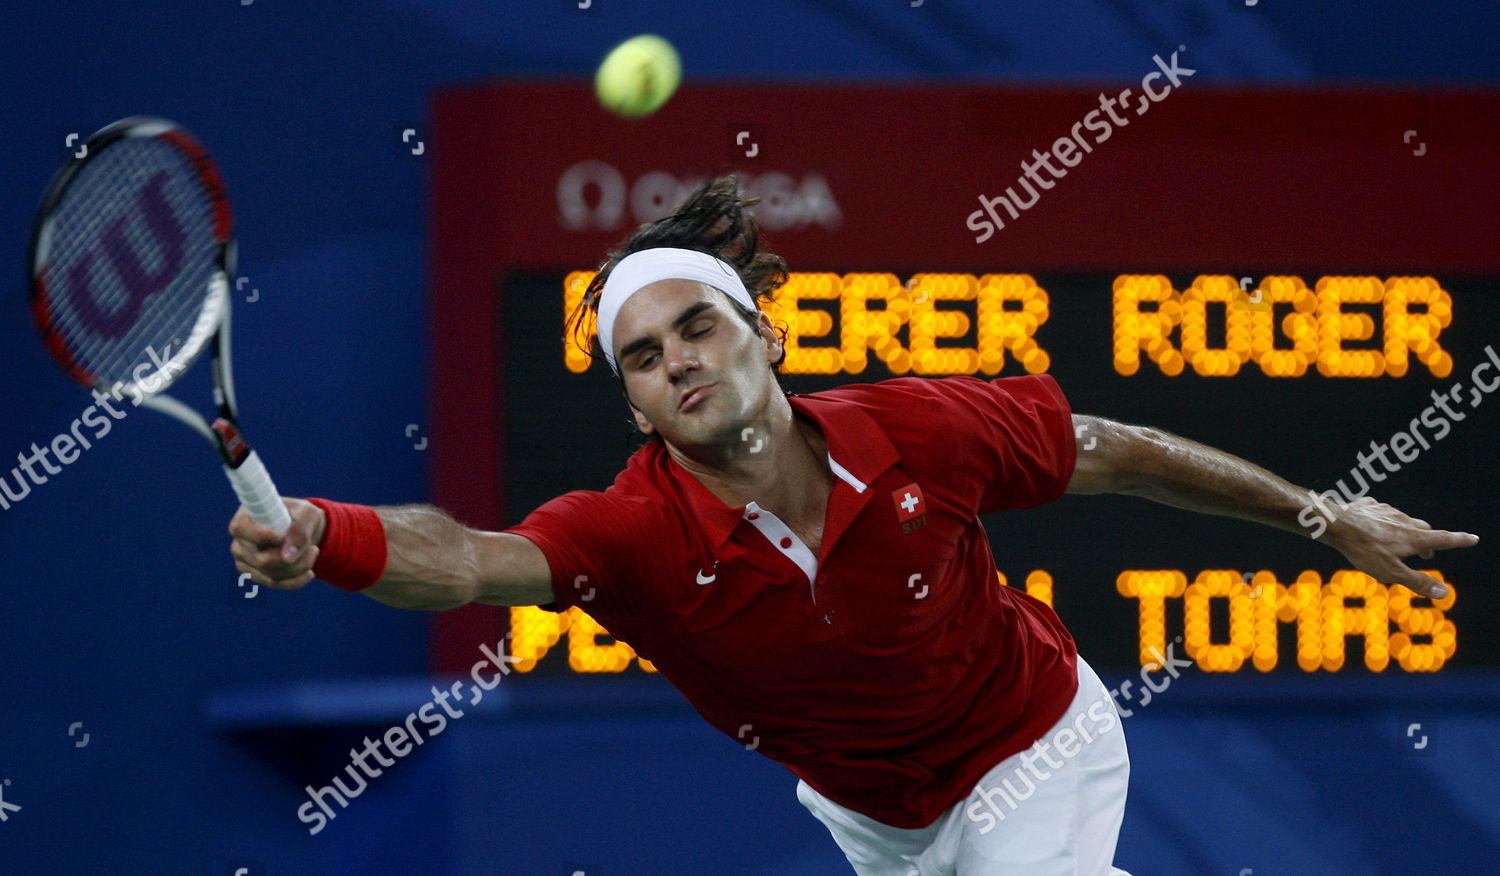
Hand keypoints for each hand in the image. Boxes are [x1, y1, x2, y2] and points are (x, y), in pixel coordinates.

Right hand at [230, 498, 326, 590]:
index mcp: (244, 517)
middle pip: (262, 559)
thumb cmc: (301, 515)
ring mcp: (244, 560)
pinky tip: (309, 573)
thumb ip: (299, 530)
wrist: (302, 528)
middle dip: (294, 558)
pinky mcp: (253, 574)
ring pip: (271, 574)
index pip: (241, 529)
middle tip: (314, 549)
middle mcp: (239, 541)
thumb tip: (287, 557)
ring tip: (313, 553)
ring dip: (299, 568)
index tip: (284, 537)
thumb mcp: (307, 514)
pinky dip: (296, 580)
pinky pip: (274, 583)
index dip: (262, 536)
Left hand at [1326, 496, 1477, 597]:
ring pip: (1403, 520)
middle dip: (1428, 541)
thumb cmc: (1363, 549)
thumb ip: (1417, 582)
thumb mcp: (1391, 572)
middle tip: (1426, 555)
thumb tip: (1444, 593)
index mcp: (1413, 538)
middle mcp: (1404, 521)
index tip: (1473, 538)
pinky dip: (1384, 521)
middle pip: (1424, 530)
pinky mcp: (1371, 506)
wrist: (1335, 522)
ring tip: (1399, 542)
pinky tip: (1374, 526)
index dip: (1459, 540)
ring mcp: (1387, 511)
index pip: (1443, 540)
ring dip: (1406, 531)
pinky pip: (1382, 513)